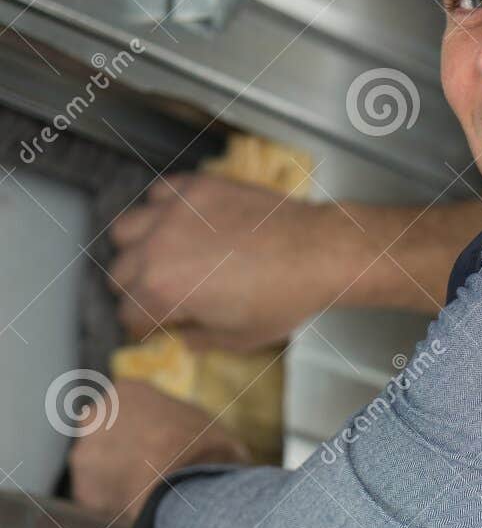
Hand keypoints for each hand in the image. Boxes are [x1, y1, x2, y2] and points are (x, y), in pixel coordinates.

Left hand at [69, 378, 250, 525]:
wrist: (194, 485)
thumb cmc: (206, 449)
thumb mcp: (199, 420)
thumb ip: (173, 420)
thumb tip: (178, 432)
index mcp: (127, 391)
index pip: (125, 408)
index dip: (141, 431)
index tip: (154, 447)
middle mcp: (96, 415)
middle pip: (102, 435)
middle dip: (119, 452)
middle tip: (147, 472)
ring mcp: (86, 452)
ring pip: (97, 468)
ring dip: (115, 480)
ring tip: (146, 495)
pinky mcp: (84, 489)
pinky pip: (99, 500)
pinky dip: (114, 507)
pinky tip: (139, 511)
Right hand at [109, 175, 340, 350]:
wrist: (317, 252)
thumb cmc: (283, 300)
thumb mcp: (238, 338)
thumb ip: (198, 339)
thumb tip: (181, 338)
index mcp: (163, 291)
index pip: (128, 314)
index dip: (143, 327)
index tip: (155, 327)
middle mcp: (157, 248)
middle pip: (118, 274)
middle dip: (135, 290)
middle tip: (159, 296)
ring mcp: (174, 212)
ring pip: (125, 229)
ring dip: (136, 247)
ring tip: (161, 256)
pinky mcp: (194, 187)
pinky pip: (157, 194)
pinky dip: (161, 209)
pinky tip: (181, 223)